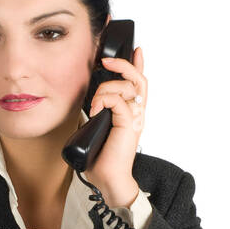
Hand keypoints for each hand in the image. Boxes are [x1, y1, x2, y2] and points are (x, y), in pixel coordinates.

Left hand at [85, 45, 145, 206]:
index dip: (138, 64)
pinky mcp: (128, 123)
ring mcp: (134, 118)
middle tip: (106, 59)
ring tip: (94, 103)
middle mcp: (137, 113)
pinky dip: (103, 99)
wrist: (108, 179)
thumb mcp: (97, 126)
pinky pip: (117, 100)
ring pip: (127, 86)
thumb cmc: (101, 157)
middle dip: (124, 64)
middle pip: (139, 79)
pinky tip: (94, 110)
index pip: (139, 83)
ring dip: (106, 87)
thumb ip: (99, 111)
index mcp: (131, 113)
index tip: (136, 49)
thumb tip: (90, 99)